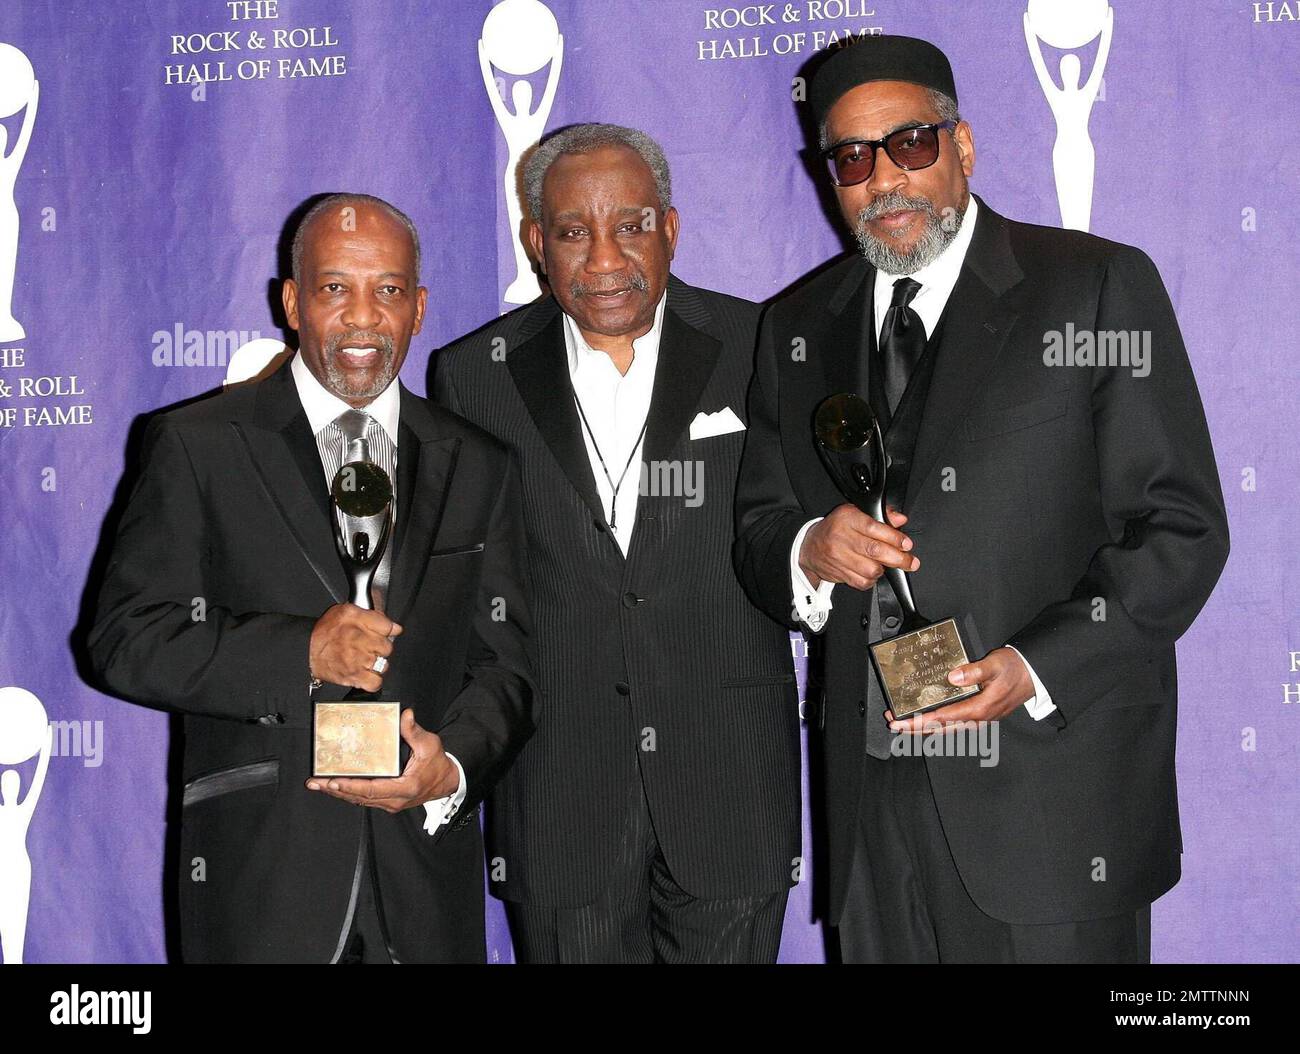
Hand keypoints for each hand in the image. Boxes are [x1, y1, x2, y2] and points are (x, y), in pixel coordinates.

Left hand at [306, 709, 458, 812]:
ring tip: (318, 785)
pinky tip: (335, 787)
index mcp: (404, 788)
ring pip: (359, 800)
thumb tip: (404, 715)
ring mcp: (390, 803)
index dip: (351, 786)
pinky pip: (364, 799)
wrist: (447, 781)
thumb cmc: (438, 764)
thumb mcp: (429, 744)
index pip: (372, 789)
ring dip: (338, 793)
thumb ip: (414, 730)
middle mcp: (395, 800)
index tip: (332, 781)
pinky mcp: (388, 802)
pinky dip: (348, 793)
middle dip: (335, 790)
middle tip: (315, 783)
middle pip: (360, 797)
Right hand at [309, 603, 402, 692]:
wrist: (304, 649)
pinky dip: (372, 680)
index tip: (380, 633)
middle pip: (387, 646)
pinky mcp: (353, 677)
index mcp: (357, 620)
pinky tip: (365, 672)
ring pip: (383, 664)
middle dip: (380, 646)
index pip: (388, 626)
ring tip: (365, 659)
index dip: (386, 630)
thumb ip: (373, 616)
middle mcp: (358, 640)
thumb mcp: (347, 612)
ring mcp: (357, 660)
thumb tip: (395, 627)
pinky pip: (375, 682)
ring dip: (376, 663)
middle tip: (368, 646)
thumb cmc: (325, 631)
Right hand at [799, 504, 916, 590]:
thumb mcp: (855, 514)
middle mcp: (842, 537)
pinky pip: (862, 582)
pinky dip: (872, 580)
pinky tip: (871, 572)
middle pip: (875, 550)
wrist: (809, 547)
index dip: (895, 538)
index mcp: (848, 518)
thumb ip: (880, 516)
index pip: (875, 528)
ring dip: (883, 569)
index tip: (907, 544)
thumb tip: (900, 520)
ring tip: (884, 564)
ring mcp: (839, 557)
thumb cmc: (836, 528)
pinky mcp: (838, 573)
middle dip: (898, 558)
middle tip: (910, 562)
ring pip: (870, 569)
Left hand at [886, 647, 1035, 732]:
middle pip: (940, 728)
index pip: (943, 718)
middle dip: (915, 727)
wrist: (1034, 675)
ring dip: (924, 727)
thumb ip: (975, 671)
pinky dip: (937, 724)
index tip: (901, 721)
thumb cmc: (1015, 669)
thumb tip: (953, 677)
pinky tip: (926, 720)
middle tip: (894, 723)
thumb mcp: (995, 665)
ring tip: (904, 723)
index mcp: (979, 708)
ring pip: (946, 729)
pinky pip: (953, 724)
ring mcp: (978, 719)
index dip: (919, 721)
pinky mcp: (978, 715)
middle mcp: (977, 718)